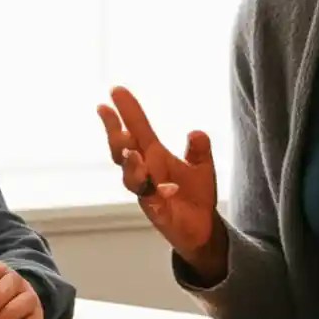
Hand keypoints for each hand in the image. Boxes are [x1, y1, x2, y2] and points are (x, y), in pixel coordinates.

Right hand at [97, 86, 224, 280]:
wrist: (203, 227)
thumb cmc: (196, 194)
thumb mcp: (203, 167)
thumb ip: (200, 150)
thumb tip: (197, 132)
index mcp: (155, 156)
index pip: (137, 130)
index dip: (127, 111)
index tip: (115, 91)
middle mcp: (146, 172)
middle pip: (122, 152)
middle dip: (115, 137)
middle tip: (116, 124)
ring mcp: (147, 193)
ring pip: (130, 178)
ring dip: (131, 166)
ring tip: (134, 153)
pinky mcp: (157, 212)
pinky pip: (153, 202)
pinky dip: (158, 194)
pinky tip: (168, 189)